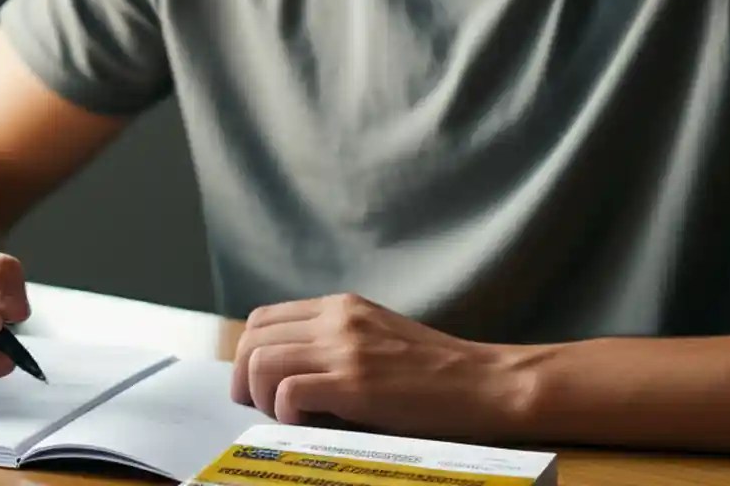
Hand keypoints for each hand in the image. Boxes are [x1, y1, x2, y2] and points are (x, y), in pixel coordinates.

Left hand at [231, 293, 534, 440]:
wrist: (486, 383)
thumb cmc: (436, 372)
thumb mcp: (378, 337)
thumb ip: (335, 342)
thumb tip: (285, 371)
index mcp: (341, 306)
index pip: (264, 319)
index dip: (248, 354)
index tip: (256, 385)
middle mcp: (337, 319)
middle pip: (253, 338)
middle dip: (244, 377)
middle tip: (259, 407)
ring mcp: (345, 349)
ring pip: (262, 362)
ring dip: (262, 397)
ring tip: (286, 417)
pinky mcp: (355, 382)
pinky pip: (288, 391)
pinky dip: (286, 412)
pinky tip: (308, 423)